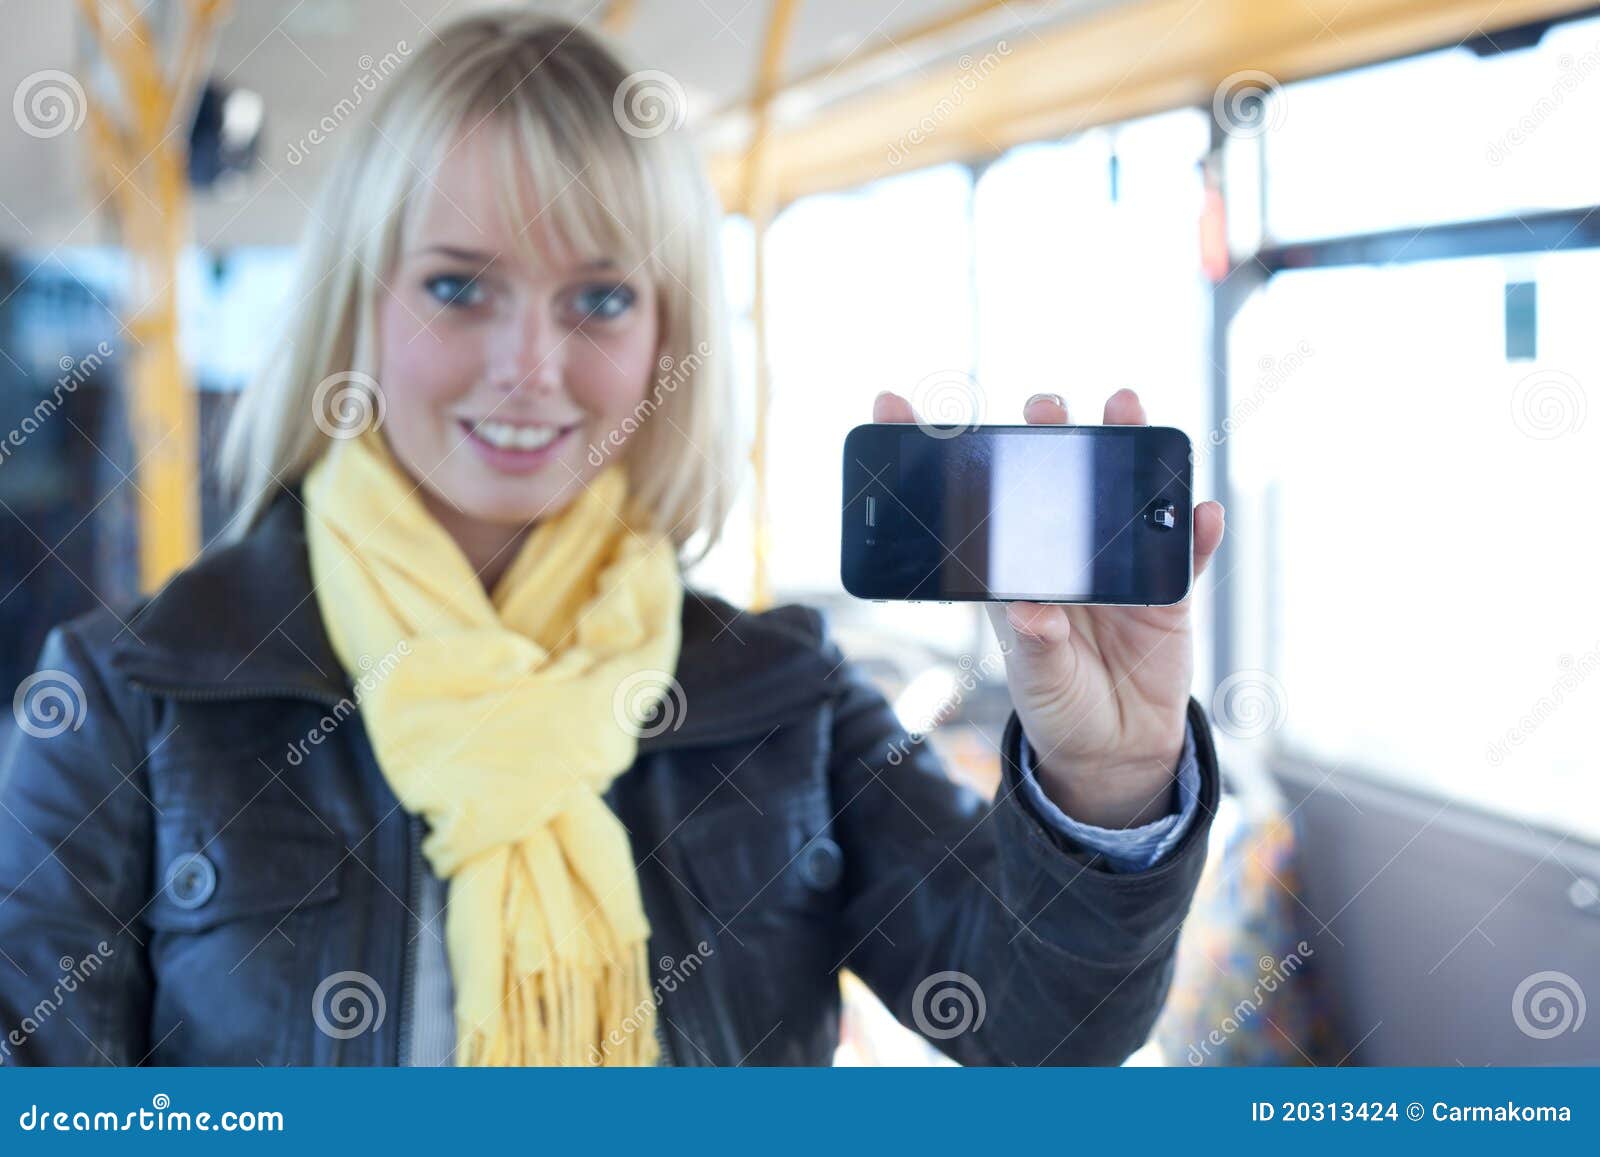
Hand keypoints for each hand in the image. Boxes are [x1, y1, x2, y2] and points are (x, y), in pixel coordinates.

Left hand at [871, 388, 1225, 828]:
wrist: (1115, 749)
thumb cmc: (1060, 705)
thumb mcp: (1037, 680)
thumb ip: (1037, 645)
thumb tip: (1035, 611)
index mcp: (1016, 573)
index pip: (978, 506)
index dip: (946, 457)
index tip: (900, 404)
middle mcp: (1064, 556)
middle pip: (1058, 482)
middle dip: (1051, 435)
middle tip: (1044, 405)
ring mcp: (1118, 567)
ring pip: (1124, 498)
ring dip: (1131, 454)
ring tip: (1125, 406)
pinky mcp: (1165, 591)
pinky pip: (1184, 555)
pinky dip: (1196, 534)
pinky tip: (1202, 511)